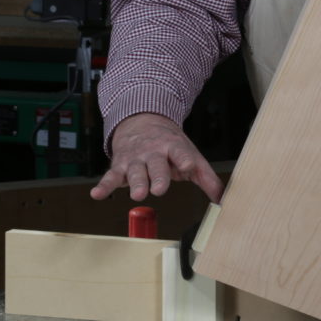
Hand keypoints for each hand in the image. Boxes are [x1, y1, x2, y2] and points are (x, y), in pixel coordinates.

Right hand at [90, 113, 223, 202]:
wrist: (142, 121)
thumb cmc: (169, 144)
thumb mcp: (190, 155)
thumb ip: (206, 177)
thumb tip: (223, 199)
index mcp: (174, 147)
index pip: (181, 152)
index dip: (185, 158)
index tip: (188, 165)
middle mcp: (153, 152)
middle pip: (156, 165)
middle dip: (157, 177)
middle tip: (159, 188)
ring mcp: (135, 159)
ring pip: (134, 172)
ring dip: (135, 182)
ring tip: (137, 193)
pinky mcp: (119, 166)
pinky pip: (110, 177)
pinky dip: (103, 186)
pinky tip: (97, 194)